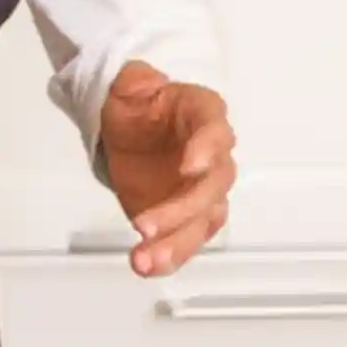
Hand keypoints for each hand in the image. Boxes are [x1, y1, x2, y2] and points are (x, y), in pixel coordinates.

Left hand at [101, 61, 236, 277]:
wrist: (130, 127)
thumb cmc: (141, 103)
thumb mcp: (133, 82)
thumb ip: (136, 81)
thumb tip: (139, 81)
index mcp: (204, 116)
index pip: (215, 131)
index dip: (206, 148)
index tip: (189, 166)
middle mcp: (213, 157)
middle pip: (211, 187)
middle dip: (181, 209)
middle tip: (144, 224)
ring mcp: (200, 191)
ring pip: (202, 222)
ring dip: (175, 244)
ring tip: (145, 259)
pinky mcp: (183, 216)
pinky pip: (184, 240)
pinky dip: (167, 256)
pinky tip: (146, 266)